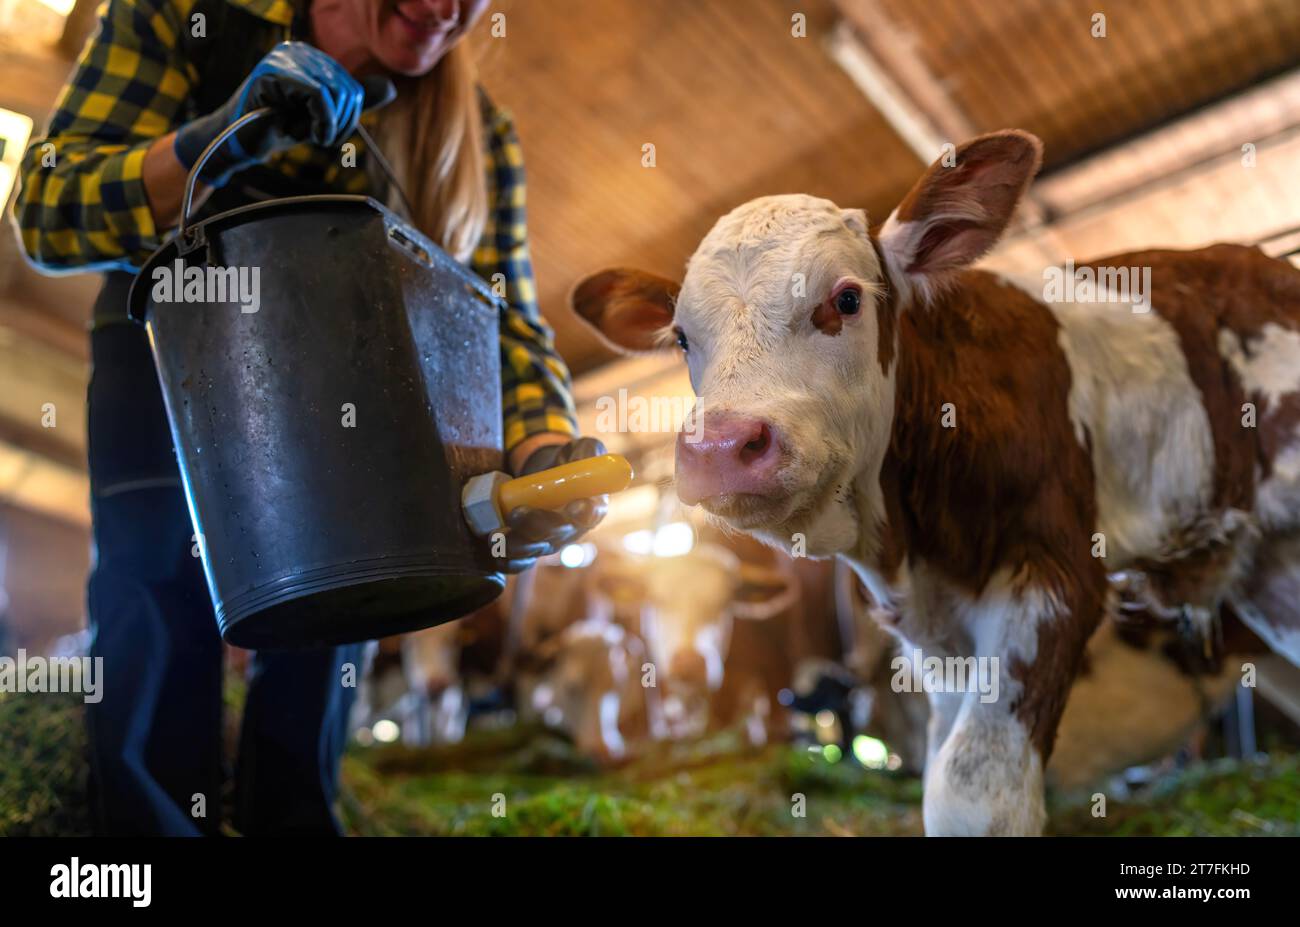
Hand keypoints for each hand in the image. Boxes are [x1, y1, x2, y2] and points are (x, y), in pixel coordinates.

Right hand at [174, 42, 395, 186]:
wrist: (243, 142)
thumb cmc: (280, 127)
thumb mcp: (324, 116)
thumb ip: (353, 102)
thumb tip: (390, 87)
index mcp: (310, 58)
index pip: (352, 86)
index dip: (351, 117)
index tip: (332, 135)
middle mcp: (297, 51)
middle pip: (348, 88)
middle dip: (345, 122)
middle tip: (326, 140)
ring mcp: (283, 58)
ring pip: (335, 92)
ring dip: (333, 125)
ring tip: (316, 137)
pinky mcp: (273, 73)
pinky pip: (319, 95)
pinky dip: (323, 121)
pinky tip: (312, 135)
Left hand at [496, 437, 610, 572]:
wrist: (546, 476)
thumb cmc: (568, 463)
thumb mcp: (581, 449)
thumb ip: (587, 451)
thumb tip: (584, 456)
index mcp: (591, 505)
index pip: (593, 511)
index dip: (586, 512)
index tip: (575, 507)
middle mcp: (573, 528)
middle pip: (559, 534)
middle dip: (537, 525)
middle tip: (516, 513)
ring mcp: (552, 541)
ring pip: (537, 549)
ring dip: (517, 546)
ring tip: (496, 536)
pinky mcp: (532, 547)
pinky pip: (523, 562)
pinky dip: (509, 562)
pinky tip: (496, 555)